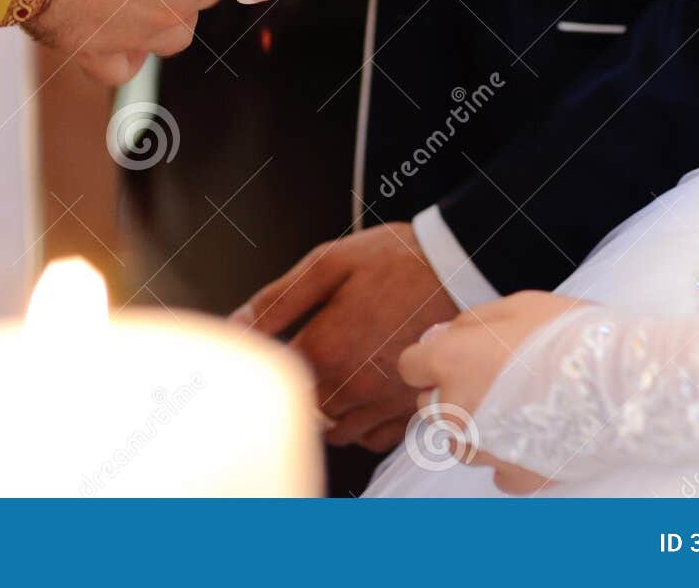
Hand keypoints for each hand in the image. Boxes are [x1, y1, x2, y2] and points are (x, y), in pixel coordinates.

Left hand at [233, 222, 458, 451]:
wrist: (461, 266)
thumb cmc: (397, 260)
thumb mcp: (328, 263)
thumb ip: (277, 300)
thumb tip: (236, 324)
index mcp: (325, 349)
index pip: (274, 379)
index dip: (267, 364)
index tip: (269, 350)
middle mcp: (353, 384)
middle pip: (303, 411)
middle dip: (299, 390)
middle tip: (308, 359)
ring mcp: (384, 400)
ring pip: (336, 431)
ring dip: (328, 412)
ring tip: (335, 377)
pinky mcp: (411, 406)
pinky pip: (374, 438)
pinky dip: (362, 427)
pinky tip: (362, 396)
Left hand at [398, 291, 592, 492]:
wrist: (622, 381)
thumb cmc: (569, 334)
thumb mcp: (515, 306)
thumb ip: (467, 323)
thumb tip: (437, 337)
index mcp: (450, 363)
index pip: (410, 366)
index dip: (432, 359)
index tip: (456, 355)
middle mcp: (456, 410)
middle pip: (429, 407)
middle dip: (451, 392)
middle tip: (494, 378)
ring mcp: (484, 449)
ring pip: (459, 443)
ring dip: (475, 428)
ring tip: (516, 409)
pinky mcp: (516, 476)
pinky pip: (497, 470)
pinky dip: (509, 456)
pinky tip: (534, 436)